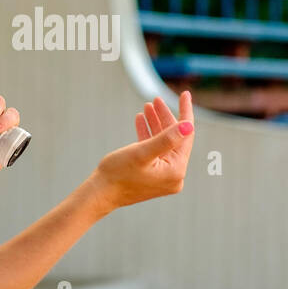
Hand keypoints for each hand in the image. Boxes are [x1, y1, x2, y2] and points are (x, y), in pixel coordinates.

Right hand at [90, 91, 194, 210]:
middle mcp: (174, 175)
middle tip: (155, 99)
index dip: (185, 112)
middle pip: (174, 138)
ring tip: (147, 106)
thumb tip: (188, 125)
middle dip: (165, 117)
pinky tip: (141, 120)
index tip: (185, 93)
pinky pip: (154, 150)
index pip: (186, 135)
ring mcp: (163, 176)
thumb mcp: (142, 152)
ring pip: (163, 143)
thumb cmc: (118, 173)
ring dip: (155, 124)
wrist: (99, 195)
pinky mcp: (152, 175)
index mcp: (176, 170)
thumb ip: (166, 138)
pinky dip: (148, 135)